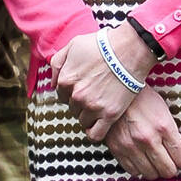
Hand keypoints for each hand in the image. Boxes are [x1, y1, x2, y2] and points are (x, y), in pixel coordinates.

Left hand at [50, 24, 155, 141]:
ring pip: (82, 120)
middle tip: (93, 93)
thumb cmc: (100, 45)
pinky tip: (99, 123)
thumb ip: (57, 64)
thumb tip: (53, 82)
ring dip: (88, 114)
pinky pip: (95, 134)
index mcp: (65, 80)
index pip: (61, 95)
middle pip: (72, 108)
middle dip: (80, 102)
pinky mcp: (109, 115)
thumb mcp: (71, 46)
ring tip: (99, 104)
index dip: (70, 92)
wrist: (127, 51)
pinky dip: (94, 132)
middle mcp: (76, 96)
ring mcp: (93, 107)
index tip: (81, 87)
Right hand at [104, 86, 180, 179]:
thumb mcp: (163, 109)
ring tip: (152, 158)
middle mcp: (147, 138)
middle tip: (167, 158)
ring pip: (151, 174)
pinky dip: (138, 167)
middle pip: (168, 171)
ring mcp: (130, 145)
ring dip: (154, 168)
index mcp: (163, 126)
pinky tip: (139, 156)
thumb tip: (179, 153)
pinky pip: (132, 171)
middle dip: (170, 166)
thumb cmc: (140, 96)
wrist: (115, 87)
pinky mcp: (116, 148)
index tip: (180, 155)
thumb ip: (171, 133)